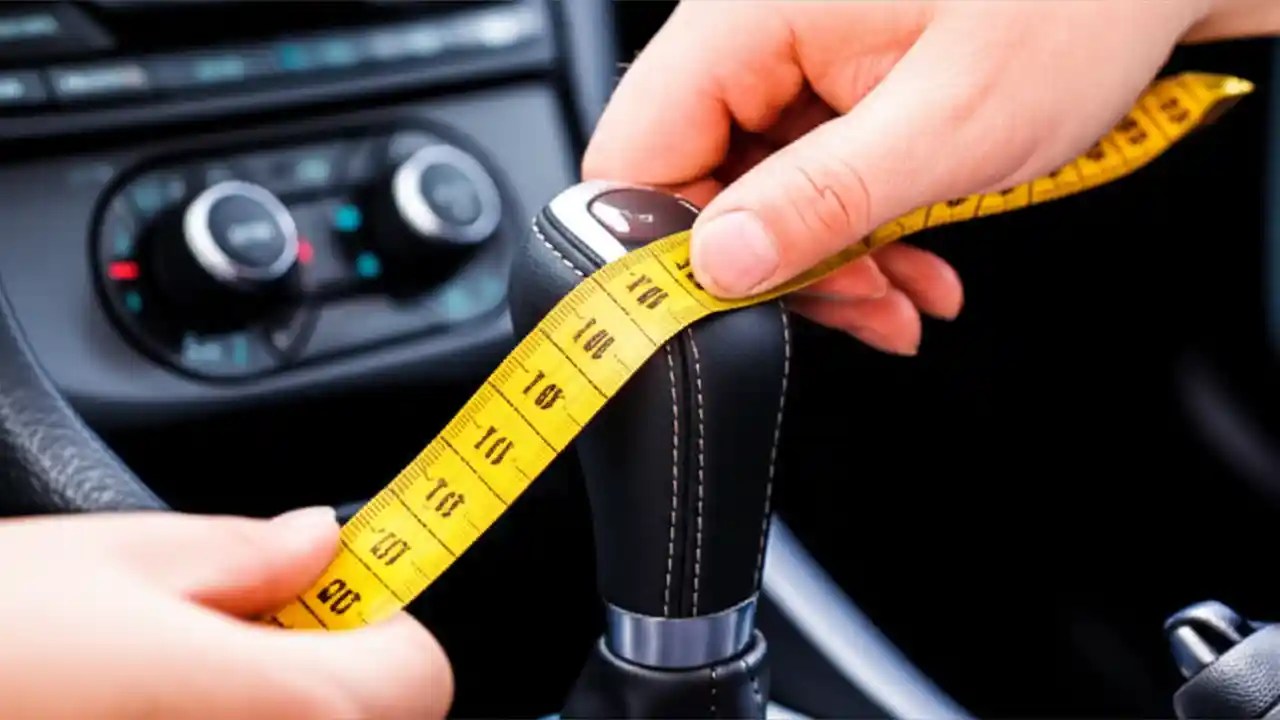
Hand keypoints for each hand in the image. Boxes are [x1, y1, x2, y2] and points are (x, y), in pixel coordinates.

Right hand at [0, 507, 451, 719]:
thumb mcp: (122, 557)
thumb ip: (249, 554)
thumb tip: (321, 541)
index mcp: (278, 708)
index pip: (420, 671)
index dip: (384, 617)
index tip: (337, 586)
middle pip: (369, 716)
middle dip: (325, 659)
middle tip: (241, 619)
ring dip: (269, 702)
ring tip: (170, 668)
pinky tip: (136, 707)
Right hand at [584, 0, 1276, 354]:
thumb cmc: (1071, 8)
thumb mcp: (947, 126)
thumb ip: (822, 199)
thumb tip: (717, 264)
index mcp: (750, 16)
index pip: (636, 153)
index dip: (669, 249)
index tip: (738, 306)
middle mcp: (751, 30)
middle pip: (692, 184)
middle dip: (774, 268)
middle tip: (858, 304)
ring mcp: (787, 58)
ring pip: (750, 195)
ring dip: (825, 263)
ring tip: (901, 294)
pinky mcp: (822, 84)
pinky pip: (799, 180)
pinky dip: (851, 234)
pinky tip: (907, 264)